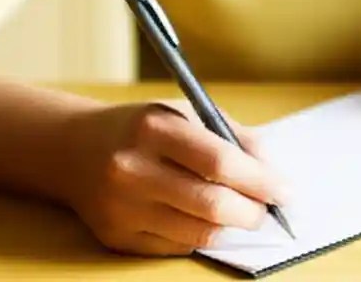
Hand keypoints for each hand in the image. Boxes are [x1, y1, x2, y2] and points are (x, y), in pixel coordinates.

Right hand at [61, 100, 287, 255]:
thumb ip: (235, 138)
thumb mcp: (189, 113)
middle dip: (253, 212)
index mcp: (154, 128)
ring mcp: (120, 207)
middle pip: (211, 204)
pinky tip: (203, 219)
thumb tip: (273, 173)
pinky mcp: (116, 237)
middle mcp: (131, 168)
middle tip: (269, 211)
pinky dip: (201, 235)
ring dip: (232, 227)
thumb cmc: (146, 128)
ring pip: (197, 233)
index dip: (261, 181)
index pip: (220, 162)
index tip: (286, 192)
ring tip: (243, 214)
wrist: (74, 149)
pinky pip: (177, 246)